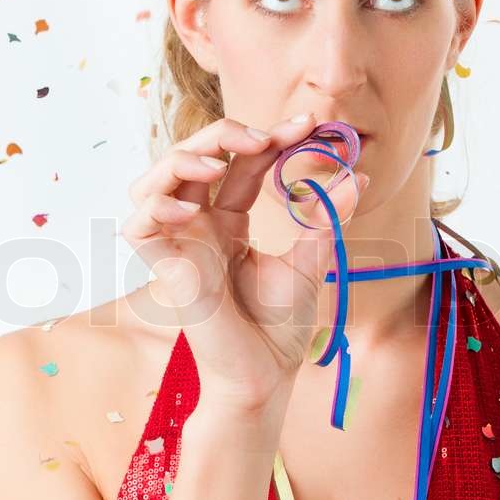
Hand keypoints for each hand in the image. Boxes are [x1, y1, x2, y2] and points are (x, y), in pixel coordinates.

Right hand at [120, 114, 368, 410]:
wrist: (266, 375)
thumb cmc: (281, 327)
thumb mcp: (311, 260)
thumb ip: (327, 217)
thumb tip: (360, 175)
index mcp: (228, 220)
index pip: (240, 162)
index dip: (270, 136)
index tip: (308, 124)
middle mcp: (198, 225)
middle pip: (192, 156)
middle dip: (224, 134)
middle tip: (266, 136)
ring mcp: (179, 244)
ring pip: (153, 180)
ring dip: (181, 159)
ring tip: (220, 163)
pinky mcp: (163, 268)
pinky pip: (138, 225)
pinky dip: (156, 206)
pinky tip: (189, 208)